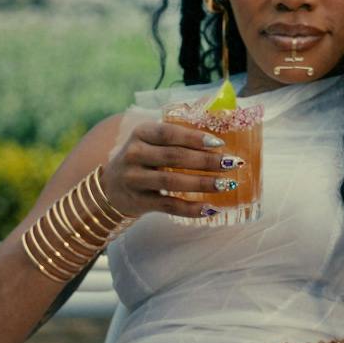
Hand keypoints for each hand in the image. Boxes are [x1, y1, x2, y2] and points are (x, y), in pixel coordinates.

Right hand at [103, 121, 235, 221]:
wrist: (111, 187)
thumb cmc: (143, 159)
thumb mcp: (151, 142)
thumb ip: (177, 139)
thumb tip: (219, 143)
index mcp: (141, 133)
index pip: (169, 133)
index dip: (194, 138)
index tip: (219, 144)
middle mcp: (135, 154)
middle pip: (174, 157)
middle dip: (206, 161)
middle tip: (232, 163)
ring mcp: (134, 179)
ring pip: (172, 182)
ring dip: (202, 184)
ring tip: (226, 185)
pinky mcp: (139, 202)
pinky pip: (169, 206)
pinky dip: (191, 209)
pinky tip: (210, 208)